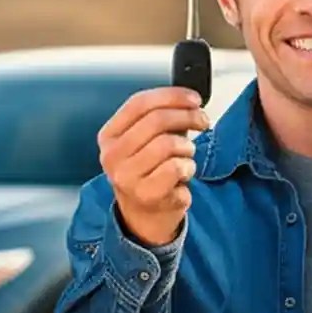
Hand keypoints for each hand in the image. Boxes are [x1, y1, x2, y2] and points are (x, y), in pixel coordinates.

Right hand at [96, 87, 209, 246]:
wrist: (143, 216)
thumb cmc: (148, 171)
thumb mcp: (144, 141)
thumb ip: (159, 117)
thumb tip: (188, 100)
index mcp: (109, 136)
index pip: (139, 103)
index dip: (171, 96)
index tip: (194, 98)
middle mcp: (112, 156)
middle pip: (157, 120)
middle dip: (187, 116)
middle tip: (202, 120)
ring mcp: (127, 177)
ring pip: (169, 144)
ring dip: (187, 148)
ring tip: (185, 156)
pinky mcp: (147, 194)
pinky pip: (177, 167)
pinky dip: (188, 167)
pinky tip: (183, 174)